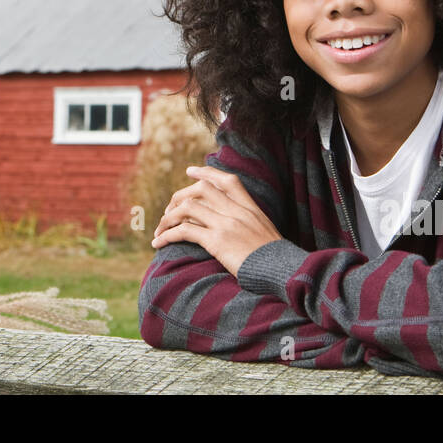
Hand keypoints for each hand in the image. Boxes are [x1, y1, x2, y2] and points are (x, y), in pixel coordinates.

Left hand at [150, 165, 283, 277]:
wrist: (283, 270)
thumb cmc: (276, 259)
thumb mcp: (266, 231)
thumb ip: (250, 222)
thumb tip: (234, 224)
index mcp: (250, 207)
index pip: (226, 180)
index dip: (206, 173)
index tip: (190, 171)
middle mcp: (237, 211)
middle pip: (201, 189)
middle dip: (179, 197)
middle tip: (168, 210)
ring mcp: (226, 224)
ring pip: (188, 208)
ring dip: (168, 218)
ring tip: (159, 230)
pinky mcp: (217, 241)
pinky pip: (184, 231)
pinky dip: (167, 235)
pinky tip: (159, 243)